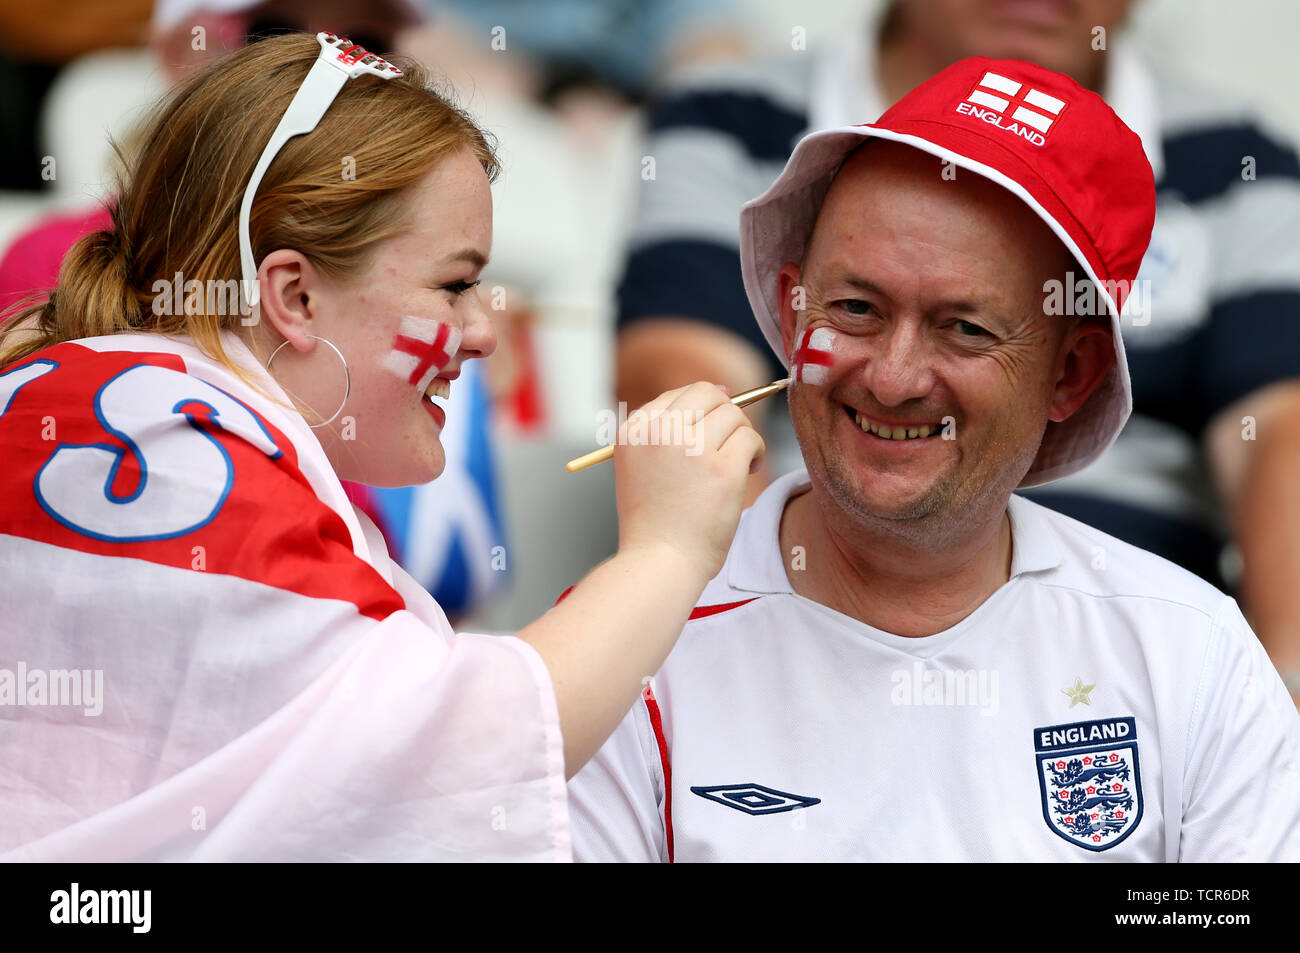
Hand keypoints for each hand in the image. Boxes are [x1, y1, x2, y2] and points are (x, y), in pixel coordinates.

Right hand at [613, 381, 764, 581]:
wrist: (659, 565)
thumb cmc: (656, 524)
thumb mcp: (643, 467)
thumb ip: (669, 430)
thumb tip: (721, 391)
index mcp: (633, 432)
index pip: (676, 396)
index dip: (701, 412)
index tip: (709, 439)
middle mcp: (658, 433)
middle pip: (706, 394)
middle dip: (725, 416)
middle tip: (727, 448)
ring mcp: (689, 448)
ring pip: (733, 415)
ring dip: (742, 437)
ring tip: (737, 466)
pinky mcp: (721, 468)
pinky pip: (751, 438)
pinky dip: (756, 453)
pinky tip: (748, 472)